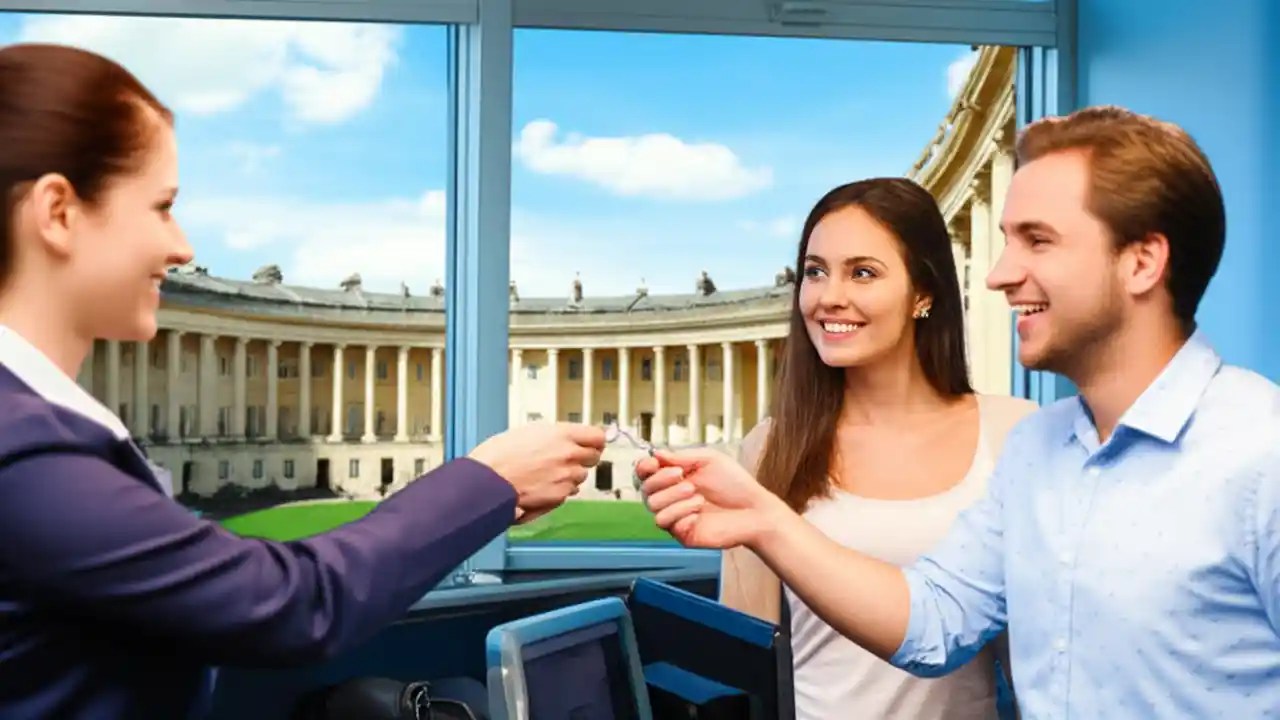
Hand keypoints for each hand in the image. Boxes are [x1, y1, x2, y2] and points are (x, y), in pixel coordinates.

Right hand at [468, 422, 604, 522]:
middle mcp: (569, 456)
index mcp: (562, 435)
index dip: (595, 440)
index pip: (597, 436)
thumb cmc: (499, 456)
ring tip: (548, 473)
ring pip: (580, 476)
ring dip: (570, 474)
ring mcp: (566, 478)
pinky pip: (569, 491)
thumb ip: (554, 436)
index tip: (593, 442)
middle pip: (594, 457)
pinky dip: (561, 489)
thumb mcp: (529, 432)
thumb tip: (564, 439)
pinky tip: (542, 485)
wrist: (487, 483)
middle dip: (584, 457)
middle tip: (570, 457)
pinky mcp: (560, 497)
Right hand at [640, 448, 782, 549]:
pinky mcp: (682, 533)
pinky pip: (667, 523)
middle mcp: (671, 497)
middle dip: (661, 481)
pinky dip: (682, 514)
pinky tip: (700, 513)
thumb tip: (656, 453)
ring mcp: (676, 516)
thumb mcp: (709, 460)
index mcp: (675, 478)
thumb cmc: (735, 484)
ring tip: (698, 496)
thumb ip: (681, 456)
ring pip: (653, 507)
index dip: (643, 468)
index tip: (653, 463)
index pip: (644, 473)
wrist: (754, 510)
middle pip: (645, 490)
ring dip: (674, 498)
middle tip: (684, 478)